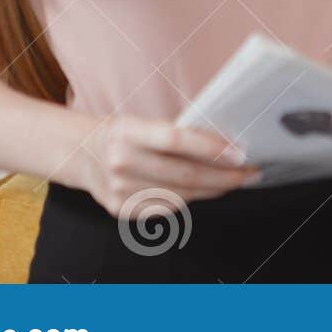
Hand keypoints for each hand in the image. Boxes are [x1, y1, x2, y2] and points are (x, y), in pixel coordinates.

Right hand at [73, 115, 258, 217]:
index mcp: (128, 130)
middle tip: (250, 173)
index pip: (176, 139)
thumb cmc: (124, 133)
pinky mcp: (120, 209)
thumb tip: (225, 145)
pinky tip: (204, 190)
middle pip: (184, 173)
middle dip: (224, 176)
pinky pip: (166, 207)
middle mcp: (120, 160)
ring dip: (213, 189)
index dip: (211, 148)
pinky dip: (189, 199)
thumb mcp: (143, 122)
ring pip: (180, 194)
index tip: (240, 154)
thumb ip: (176, 133)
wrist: (81, 154)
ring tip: (234, 181)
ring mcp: (118, 188)